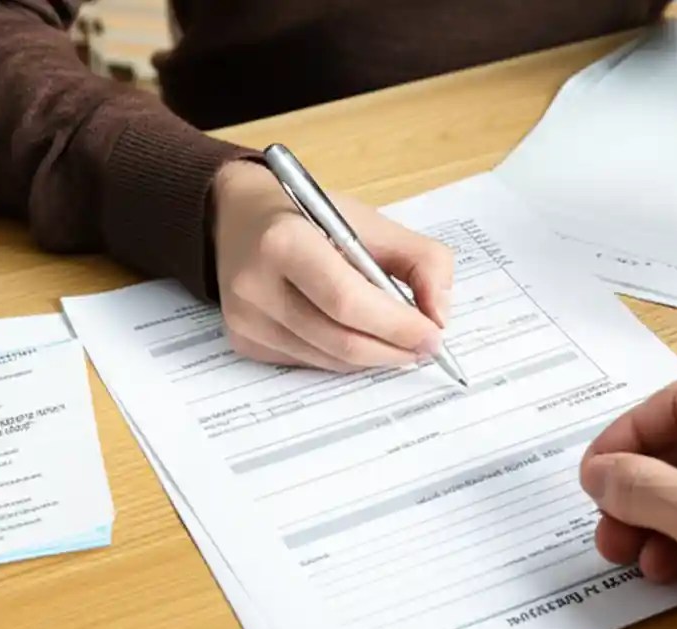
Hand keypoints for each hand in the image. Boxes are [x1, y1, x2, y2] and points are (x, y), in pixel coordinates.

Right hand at [211, 159, 452, 371]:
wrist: (236, 217)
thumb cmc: (308, 217)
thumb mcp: (369, 221)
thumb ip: (421, 260)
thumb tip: (439, 316)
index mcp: (284, 241)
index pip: (347, 301)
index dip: (396, 325)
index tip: (433, 335)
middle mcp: (255, 285)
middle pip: (339, 340)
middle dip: (393, 349)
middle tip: (425, 347)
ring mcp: (245, 319)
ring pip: (328, 359)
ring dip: (372, 357)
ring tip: (398, 342)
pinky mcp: (243, 341)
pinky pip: (308, 362)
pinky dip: (342, 357)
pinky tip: (356, 337)